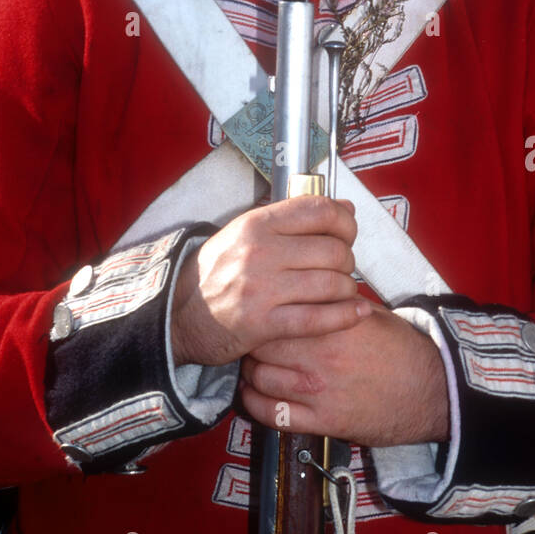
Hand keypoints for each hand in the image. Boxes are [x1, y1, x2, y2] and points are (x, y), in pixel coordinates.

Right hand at [171, 196, 370, 367]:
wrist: (178, 314)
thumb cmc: (215, 273)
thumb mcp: (245, 232)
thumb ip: (293, 219)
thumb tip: (345, 209)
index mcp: (257, 224)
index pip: (319, 210)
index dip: (345, 221)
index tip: (348, 232)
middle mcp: (261, 252)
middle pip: (332, 250)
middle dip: (347, 260)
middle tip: (341, 267)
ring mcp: (263, 289)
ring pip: (331, 283)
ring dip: (346, 288)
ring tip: (341, 290)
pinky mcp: (264, 324)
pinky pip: (318, 318)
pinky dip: (344, 315)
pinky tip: (355, 311)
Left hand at [239, 303, 448, 447]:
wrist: (431, 391)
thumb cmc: (401, 349)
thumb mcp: (369, 314)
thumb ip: (334, 303)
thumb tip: (306, 284)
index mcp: (332, 324)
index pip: (278, 314)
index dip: (264, 313)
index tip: (261, 313)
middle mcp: (320, 357)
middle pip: (261, 345)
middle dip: (252, 341)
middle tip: (250, 339)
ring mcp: (319, 393)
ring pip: (261, 379)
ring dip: (250, 372)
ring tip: (251, 365)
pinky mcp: (323, 423)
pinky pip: (274, 415)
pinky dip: (255, 404)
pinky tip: (253, 394)